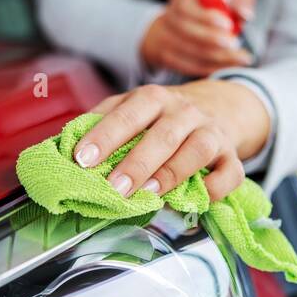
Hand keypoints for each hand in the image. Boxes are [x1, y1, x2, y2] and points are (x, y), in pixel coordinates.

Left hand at [76, 79, 270, 201]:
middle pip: (163, 135)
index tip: (82, 159)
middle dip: (137, 164)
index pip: (128, 114)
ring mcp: (212, 133)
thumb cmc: (161, 117)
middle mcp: (184, 112)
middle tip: (114, 187)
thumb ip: (102, 122)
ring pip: (197, 150)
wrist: (218, 106)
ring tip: (149, 195)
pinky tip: (197, 198)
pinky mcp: (232, 156)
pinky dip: (215, 187)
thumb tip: (65, 145)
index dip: (105, 136)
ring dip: (172, 173)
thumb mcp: (132, 108)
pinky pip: (230, 172)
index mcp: (153, 98)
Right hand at [139, 0, 256, 77]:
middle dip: (212, 39)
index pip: (186, 7)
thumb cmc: (217, 10)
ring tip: (240, 58)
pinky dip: (210, 68)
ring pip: (188, 51)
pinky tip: (228, 66)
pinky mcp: (166, 58)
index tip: (228, 24)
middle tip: (235, 44)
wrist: (192, 29)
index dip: (205, 17)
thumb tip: (245, 13)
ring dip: (216, 56)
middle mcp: (167, 18)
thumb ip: (240, 1)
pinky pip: (188, 67)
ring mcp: (164, 40)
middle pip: (185, 30)